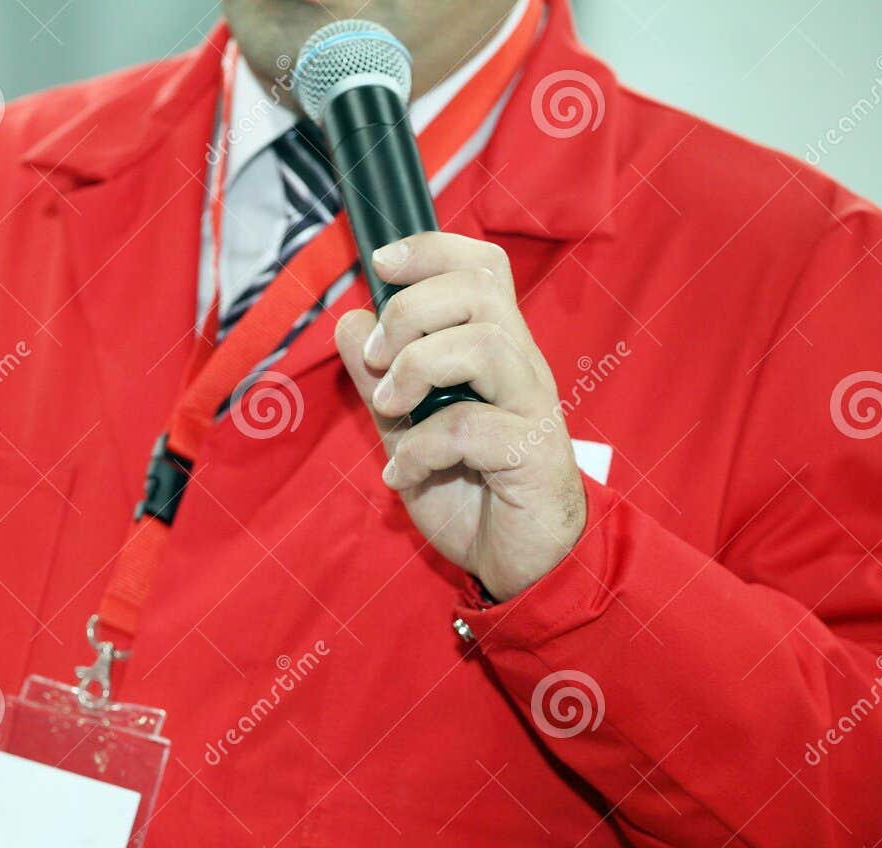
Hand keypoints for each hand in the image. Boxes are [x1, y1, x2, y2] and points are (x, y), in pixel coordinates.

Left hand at [335, 232, 585, 601]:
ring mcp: (532, 408)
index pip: (482, 269)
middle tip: (378, 358)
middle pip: (478, 291)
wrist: (517, 563)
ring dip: (418, 368)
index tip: (380, 262)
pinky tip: (401, 474)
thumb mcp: (407, 431)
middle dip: (410, 311)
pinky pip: (471, 428)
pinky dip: (420, 448)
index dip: (432, 251)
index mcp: (496, 352)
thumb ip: (381, 379)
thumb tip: (349, 322)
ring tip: (390, 407)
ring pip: (484, 344)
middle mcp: (520, 368)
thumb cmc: (470, 492)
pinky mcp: (533, 455)